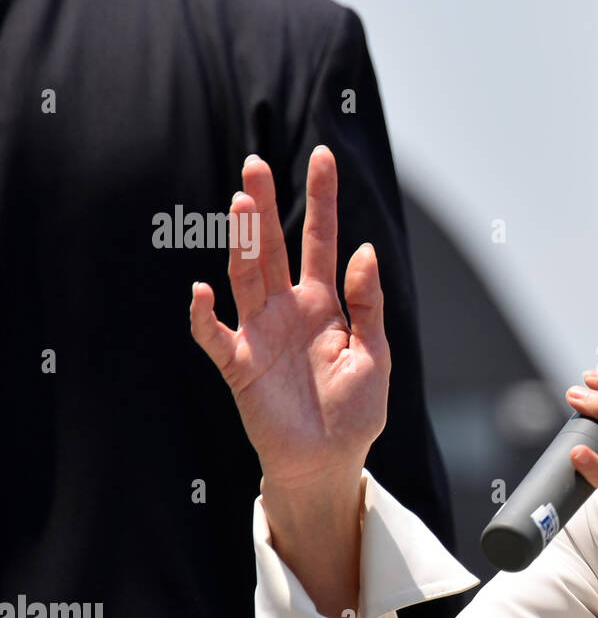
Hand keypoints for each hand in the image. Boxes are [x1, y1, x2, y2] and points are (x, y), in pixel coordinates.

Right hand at [189, 146, 389, 492]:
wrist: (330, 462)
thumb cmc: (354, 410)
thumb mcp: (375, 354)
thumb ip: (368, 303)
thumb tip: (364, 248)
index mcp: (324, 303)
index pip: (320, 240)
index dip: (321, 199)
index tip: (322, 155)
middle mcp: (287, 309)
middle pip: (273, 247)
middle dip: (266, 206)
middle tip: (256, 161)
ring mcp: (259, 333)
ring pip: (246, 277)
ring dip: (243, 242)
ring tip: (244, 201)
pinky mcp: (239, 365)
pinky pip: (214, 336)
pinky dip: (204, 315)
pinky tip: (203, 290)